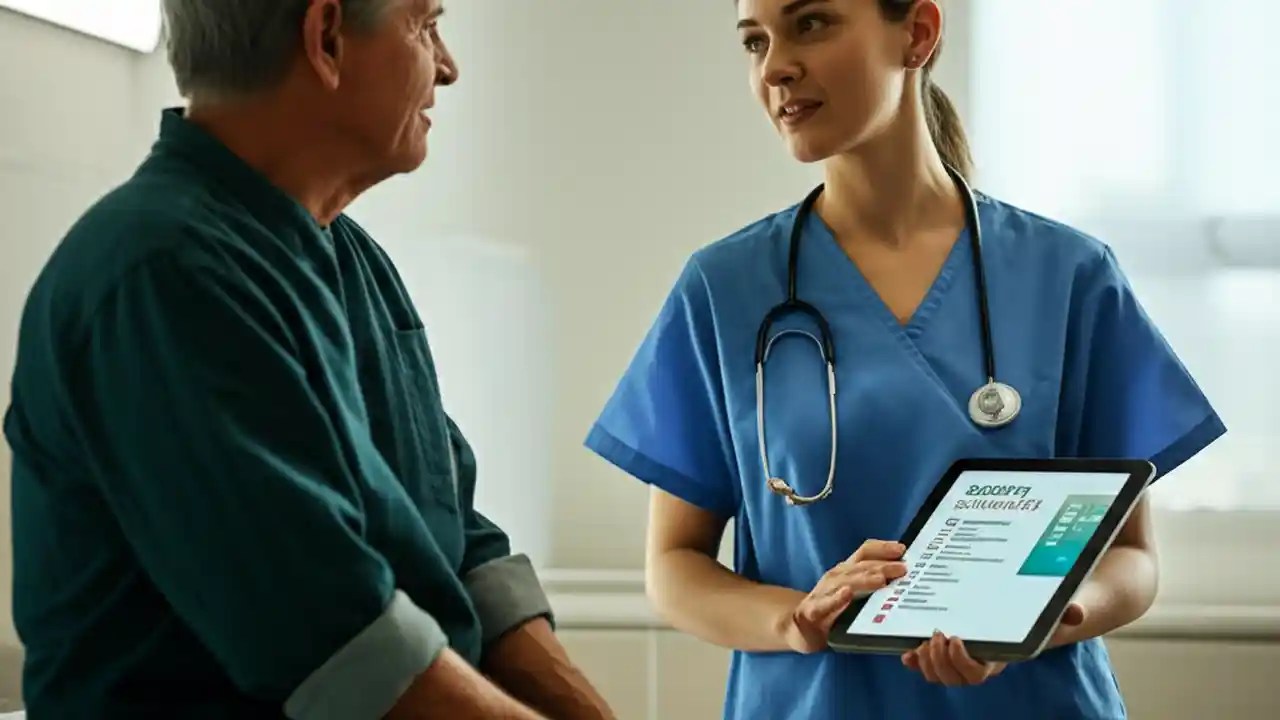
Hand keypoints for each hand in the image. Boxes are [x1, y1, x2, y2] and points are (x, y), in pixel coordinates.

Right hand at [782, 540, 907, 653]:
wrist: (799, 627)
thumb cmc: (832, 609)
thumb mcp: (853, 593)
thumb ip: (873, 584)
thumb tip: (905, 576)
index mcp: (846, 570)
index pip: (864, 552)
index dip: (882, 548)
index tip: (903, 549)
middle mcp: (835, 576)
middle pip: (859, 567)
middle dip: (882, 566)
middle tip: (902, 569)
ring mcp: (822, 592)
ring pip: (844, 582)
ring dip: (863, 579)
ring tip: (880, 579)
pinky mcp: (811, 611)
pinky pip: (824, 604)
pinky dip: (836, 598)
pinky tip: (847, 594)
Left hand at [902, 602, 1086, 685]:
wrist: (1044, 607)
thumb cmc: (1051, 610)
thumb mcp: (1062, 608)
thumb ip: (1069, 612)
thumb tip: (1076, 612)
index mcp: (1002, 656)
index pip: (978, 673)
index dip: (962, 662)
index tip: (956, 638)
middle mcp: (981, 660)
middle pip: (952, 677)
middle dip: (938, 661)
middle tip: (934, 634)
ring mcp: (964, 654)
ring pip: (938, 673)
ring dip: (925, 661)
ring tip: (921, 639)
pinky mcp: (951, 643)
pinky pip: (930, 661)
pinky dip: (916, 658)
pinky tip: (907, 647)